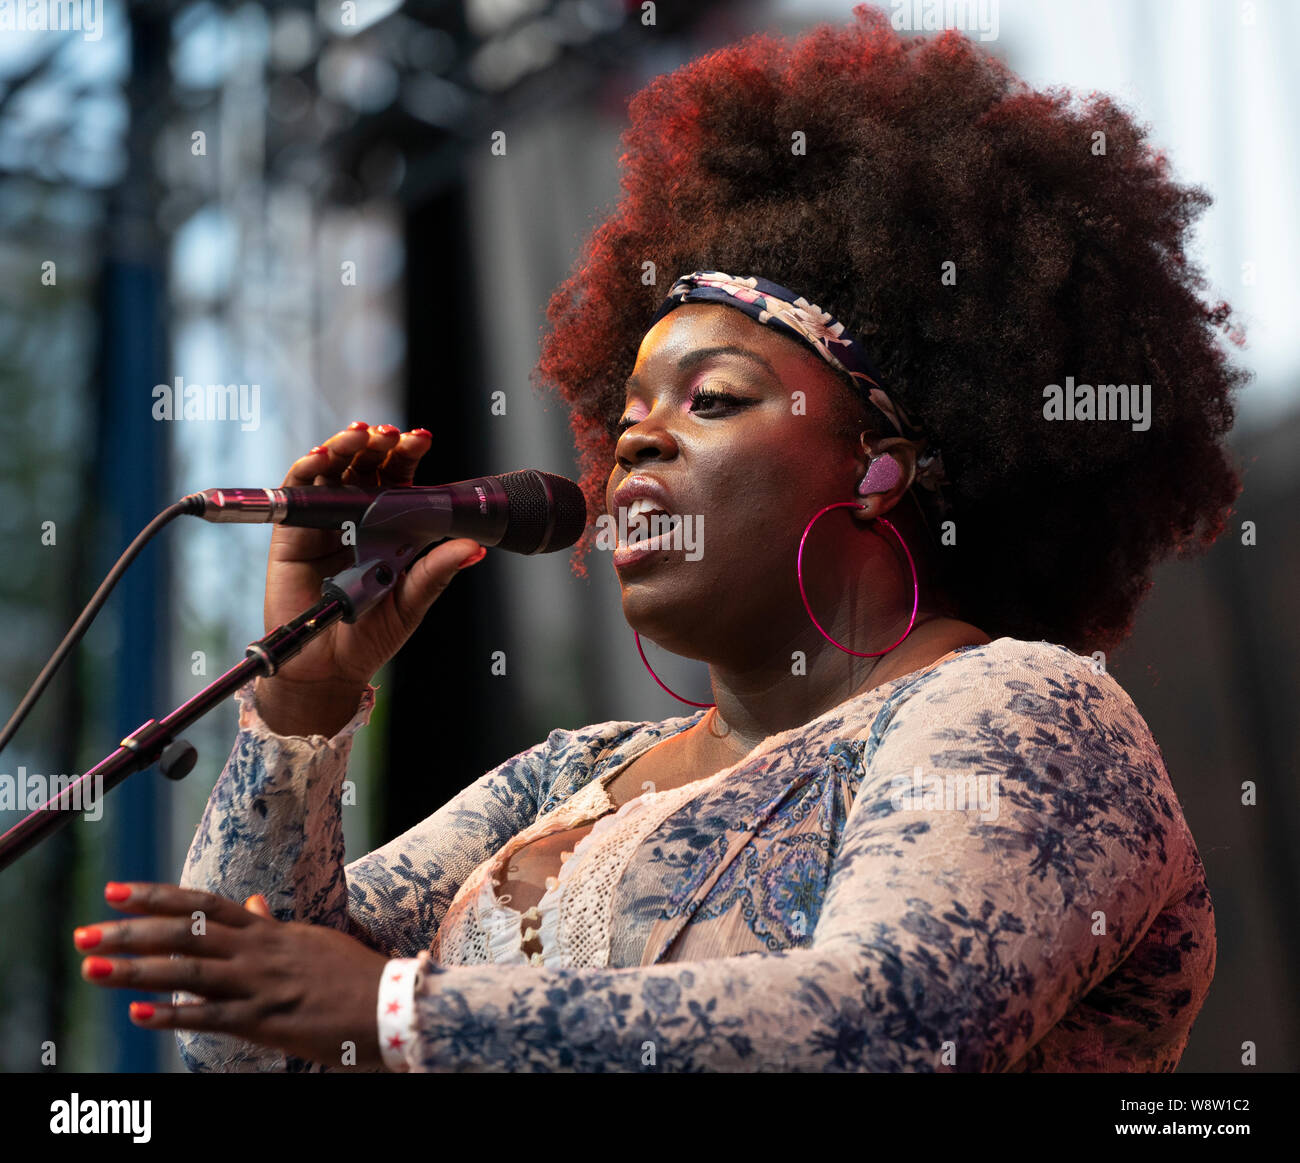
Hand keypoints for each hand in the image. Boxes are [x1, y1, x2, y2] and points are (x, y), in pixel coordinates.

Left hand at [74, 882, 391, 1070]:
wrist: (391, 1004)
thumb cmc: (353, 974)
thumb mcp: (311, 939)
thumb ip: (273, 925)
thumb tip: (252, 902)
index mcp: (267, 931)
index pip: (201, 905)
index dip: (156, 897)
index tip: (114, 891)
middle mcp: (258, 950)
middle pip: (184, 934)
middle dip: (130, 933)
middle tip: (84, 933)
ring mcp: (260, 984)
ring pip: (189, 972)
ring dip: (137, 971)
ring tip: (93, 969)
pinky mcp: (267, 1020)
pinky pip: (212, 1017)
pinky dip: (174, 1016)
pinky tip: (139, 1015)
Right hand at [258, 422, 485, 733]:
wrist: (329, 667)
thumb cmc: (372, 634)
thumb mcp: (411, 599)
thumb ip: (437, 570)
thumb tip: (475, 547)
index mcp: (390, 524)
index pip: (399, 478)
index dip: (408, 455)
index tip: (422, 438)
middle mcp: (357, 515)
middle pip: (367, 465)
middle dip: (379, 443)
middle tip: (391, 433)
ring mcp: (324, 520)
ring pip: (333, 470)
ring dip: (345, 447)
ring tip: (361, 435)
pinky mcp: (292, 533)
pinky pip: (296, 492)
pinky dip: (308, 469)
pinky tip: (323, 456)